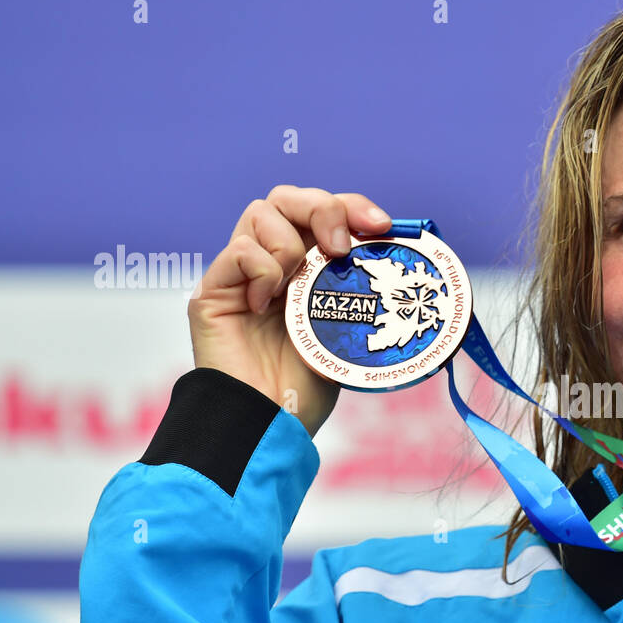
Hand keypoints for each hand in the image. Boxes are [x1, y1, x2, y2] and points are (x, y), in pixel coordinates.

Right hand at [188, 185, 391, 437]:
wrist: (270, 423)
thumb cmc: (307, 387)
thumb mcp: (350, 333)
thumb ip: (363, 295)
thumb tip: (408, 270)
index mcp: (307, 268)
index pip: (324, 213)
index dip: (352, 206)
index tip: (381, 226)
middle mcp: (272, 264)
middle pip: (289, 198)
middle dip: (322, 209)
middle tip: (341, 247)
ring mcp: (241, 276)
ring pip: (260, 213)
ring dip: (290, 241)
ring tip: (297, 285)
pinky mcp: (213, 292)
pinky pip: (238, 252)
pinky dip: (261, 269)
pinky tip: (267, 306)